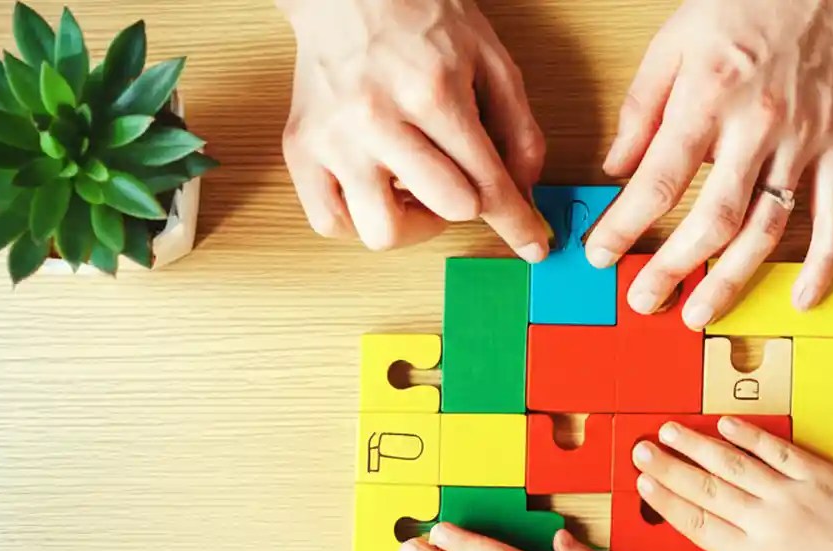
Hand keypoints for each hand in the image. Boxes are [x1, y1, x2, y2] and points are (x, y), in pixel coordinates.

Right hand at [279, 0, 548, 258]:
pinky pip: (329, 222)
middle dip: (468, 204)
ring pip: (381, 231)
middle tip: (462, 181)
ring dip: (413, 226)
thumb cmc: (419, 17)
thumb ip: (518, 127)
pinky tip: (378, 192)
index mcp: (431, 92)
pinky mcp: (300, 148)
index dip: (517, 223)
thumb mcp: (490, 58)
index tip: (532, 245)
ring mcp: (333, 138)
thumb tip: (524, 190)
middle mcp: (378, 119)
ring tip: (417, 192)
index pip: (487, 184)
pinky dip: (358, 222)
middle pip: (446, 209)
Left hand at [588, 0, 832, 327]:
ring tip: (702, 313)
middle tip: (645, 301)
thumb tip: (616, 169)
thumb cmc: (742, 3)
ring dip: (732, 279)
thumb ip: (640, 110)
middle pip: (714, 217)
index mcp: (708, 99)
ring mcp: (802, 141)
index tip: (601, 254)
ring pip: (768, 227)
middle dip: (674, 267)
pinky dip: (822, 261)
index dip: (626, 224)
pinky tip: (800, 296)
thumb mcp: (671, 44)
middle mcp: (757, 127)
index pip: (660, 179)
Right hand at [632, 417, 832, 550]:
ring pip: (734, 465)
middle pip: (707, 489)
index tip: (642, 484)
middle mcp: (768, 522)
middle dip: (669, 467)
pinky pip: (777, 451)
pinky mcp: (819, 475)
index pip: (698, 523)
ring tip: (670, 430)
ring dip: (699, 445)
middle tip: (642, 448)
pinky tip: (726, 423)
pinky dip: (749, 436)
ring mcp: (793, 494)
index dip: (666, 501)